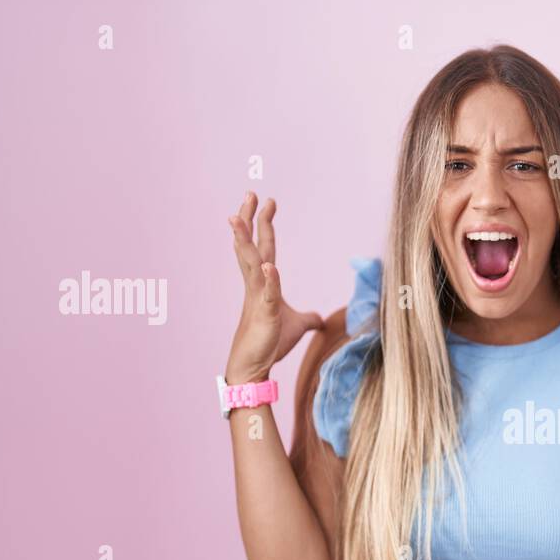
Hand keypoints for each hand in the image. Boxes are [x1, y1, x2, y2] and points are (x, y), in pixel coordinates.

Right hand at [224, 192, 322, 383]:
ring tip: (239, 217)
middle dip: (250, 219)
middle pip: (252, 246)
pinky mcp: (265, 315)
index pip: (263, 247)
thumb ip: (307, 318)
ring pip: (250, 263)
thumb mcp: (295, 325)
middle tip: (251, 193)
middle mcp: (256, 286)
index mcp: (262, 284)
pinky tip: (270, 266)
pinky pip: (268, 294)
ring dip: (245, 240)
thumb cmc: (269, 343)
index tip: (266, 202)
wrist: (253, 366)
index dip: (263, 225)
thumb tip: (320, 319)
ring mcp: (258, 298)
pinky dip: (270, 280)